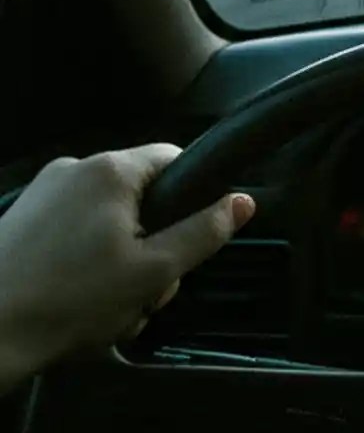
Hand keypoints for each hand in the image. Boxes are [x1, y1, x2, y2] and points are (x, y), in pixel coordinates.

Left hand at [0, 144, 254, 389]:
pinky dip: (87, 262)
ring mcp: (42, 194)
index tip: (193, 238)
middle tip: (147, 289)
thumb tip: (242, 202)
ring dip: (122, 260)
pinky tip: (80, 301)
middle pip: (142, 196)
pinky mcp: (20, 221)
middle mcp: (74, 170)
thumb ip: (204, 233)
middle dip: (154, 243)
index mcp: (110, 172)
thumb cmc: (70, 300)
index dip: (196, 195)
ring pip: (109, 220)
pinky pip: (75, 232)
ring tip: (109, 306)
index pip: (175, 158)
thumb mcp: (154, 272)